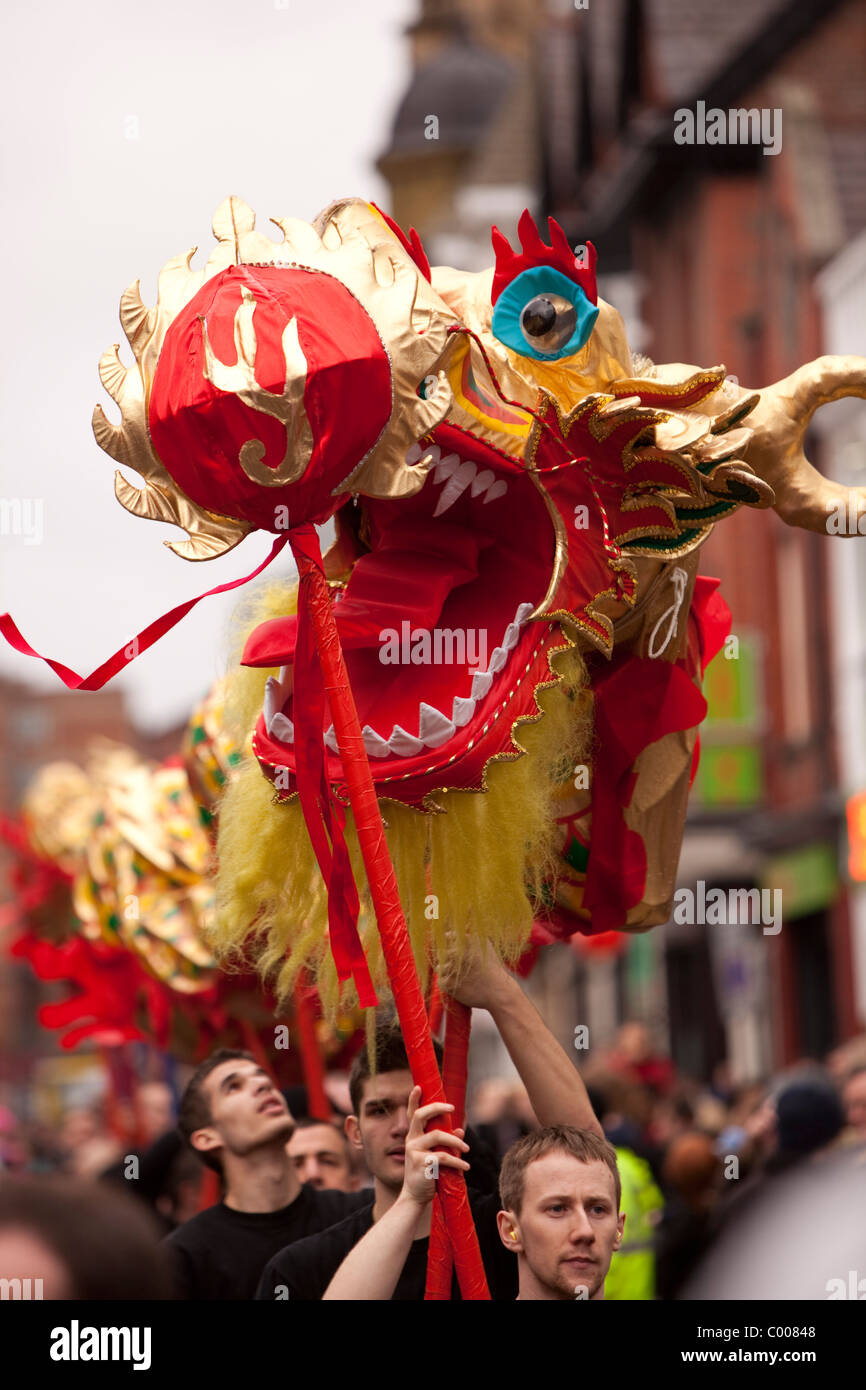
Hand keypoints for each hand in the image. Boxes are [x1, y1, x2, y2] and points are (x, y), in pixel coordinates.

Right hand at [400, 1085, 469, 1207]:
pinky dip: (457, 1161)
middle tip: (452, 1108)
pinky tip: (465, 1167)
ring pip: (437, 1136)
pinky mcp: (420, 1164)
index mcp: (414, 1136)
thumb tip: (460, 1131)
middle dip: (437, 1108)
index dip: (414, 1099)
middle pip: (420, 1116)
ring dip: (455, 1142)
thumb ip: (446, 1141)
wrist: (416, 1196)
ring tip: (467, 1150)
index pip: (412, 1114)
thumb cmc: (427, 1172)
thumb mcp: (435, 1154)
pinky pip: (443, 1157)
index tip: (419, 1087)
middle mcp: (411, 1140)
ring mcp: (414, 1151)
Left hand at [439, 935, 515, 1011]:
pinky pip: (441, 980)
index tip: (454, 950)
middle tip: (459, 966)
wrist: (498, 991)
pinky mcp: (447, 984)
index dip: (449, 943)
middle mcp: (456, 953)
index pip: (446, 937)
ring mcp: (450, 969)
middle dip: (447, 957)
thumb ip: (471, 935)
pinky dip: (448, 983)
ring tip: (462, 976)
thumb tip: (461, 926)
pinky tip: (460, 984)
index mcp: (464, 942)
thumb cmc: (492, 968)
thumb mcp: (485, 945)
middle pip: (441, 951)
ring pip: (440, 966)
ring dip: (447, 971)